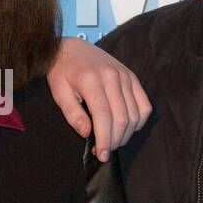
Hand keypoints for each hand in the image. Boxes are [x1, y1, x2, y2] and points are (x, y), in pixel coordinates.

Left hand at [47, 37, 151, 160]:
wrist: (70, 47)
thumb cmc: (61, 72)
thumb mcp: (58, 92)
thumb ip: (72, 113)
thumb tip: (87, 133)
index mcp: (91, 80)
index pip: (103, 116)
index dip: (105, 139)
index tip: (101, 155)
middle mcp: (111, 76)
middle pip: (122, 118)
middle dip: (115, 140)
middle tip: (105, 151)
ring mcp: (125, 76)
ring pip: (135, 114)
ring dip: (126, 134)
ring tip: (113, 141)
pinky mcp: (132, 77)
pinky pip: (144, 104)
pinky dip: (139, 121)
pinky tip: (127, 128)